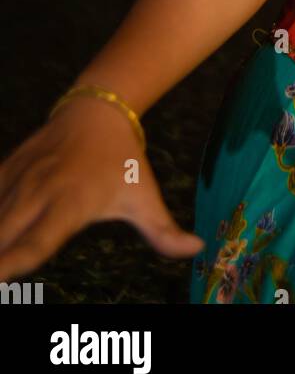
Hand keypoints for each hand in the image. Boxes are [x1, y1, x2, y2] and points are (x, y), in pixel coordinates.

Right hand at [0, 95, 203, 282]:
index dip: (13, 263)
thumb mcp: (145, 195)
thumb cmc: (123, 162)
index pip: (38, 243)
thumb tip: (196, 247)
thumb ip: (163, 230)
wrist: (97, 110)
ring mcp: (19, 181)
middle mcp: (39, 194)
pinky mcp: (6, 170)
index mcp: (72, 204)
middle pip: (3, 235)